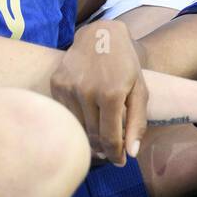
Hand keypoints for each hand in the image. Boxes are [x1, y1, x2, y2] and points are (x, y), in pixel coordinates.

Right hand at [50, 21, 147, 165]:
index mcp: (112, 93)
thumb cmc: (125, 65)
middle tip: (111, 152)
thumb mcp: (140, 90)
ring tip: (99, 134)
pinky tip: (86, 114)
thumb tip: (131, 153)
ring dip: (88, 135)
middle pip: (92, 135)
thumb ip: (137, 123)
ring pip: (77, 127)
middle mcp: (87, 91)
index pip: (110, 138)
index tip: (120, 162)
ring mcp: (69, 86)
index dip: (115, 154)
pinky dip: (76, 119)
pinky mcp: (56, 83)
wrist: (101, 34)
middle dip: (103, 148)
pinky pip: (65, 113)